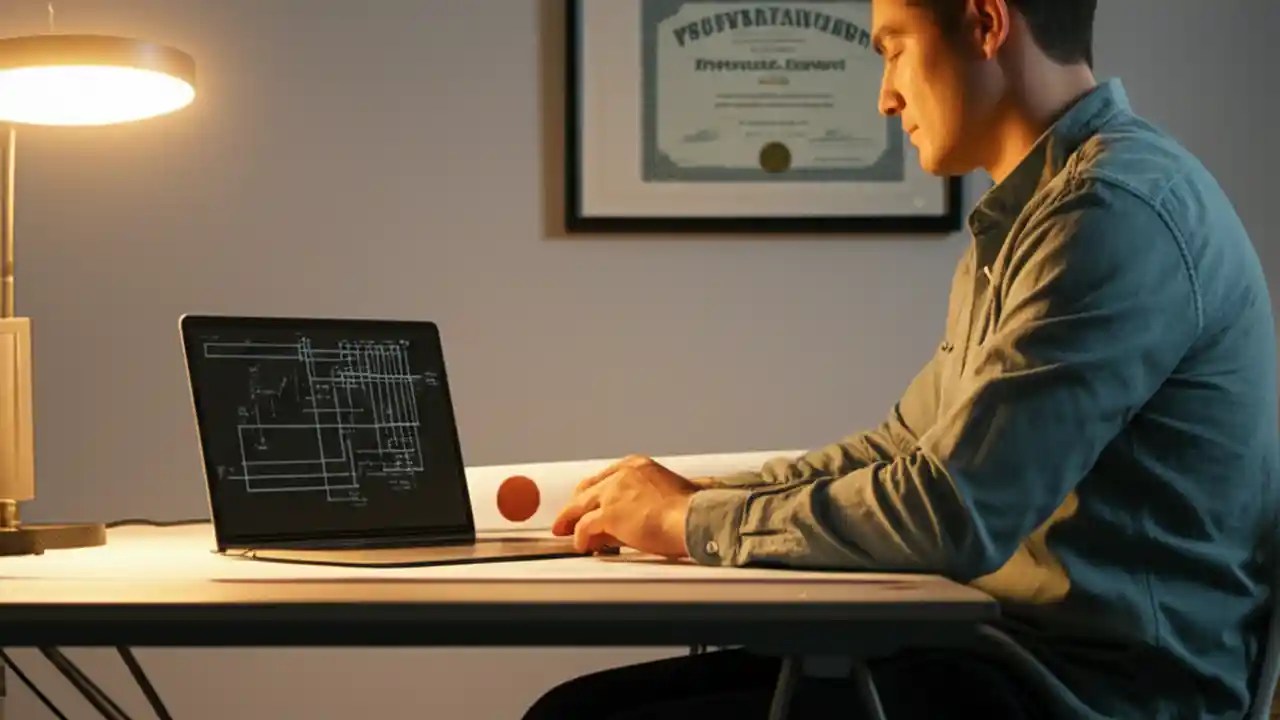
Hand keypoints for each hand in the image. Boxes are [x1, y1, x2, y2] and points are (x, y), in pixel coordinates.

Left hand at [552, 455, 696, 557]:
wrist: (695, 519)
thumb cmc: (691, 512)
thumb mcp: (664, 497)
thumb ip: (640, 503)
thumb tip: (622, 522)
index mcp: (638, 466)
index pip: (605, 477)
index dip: (592, 493)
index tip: (586, 504)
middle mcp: (623, 474)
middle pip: (587, 489)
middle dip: (575, 506)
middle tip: (567, 520)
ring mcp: (614, 492)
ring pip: (581, 506)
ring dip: (572, 522)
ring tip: (567, 533)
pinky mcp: (609, 513)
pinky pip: (584, 526)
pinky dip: (580, 537)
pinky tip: (583, 546)